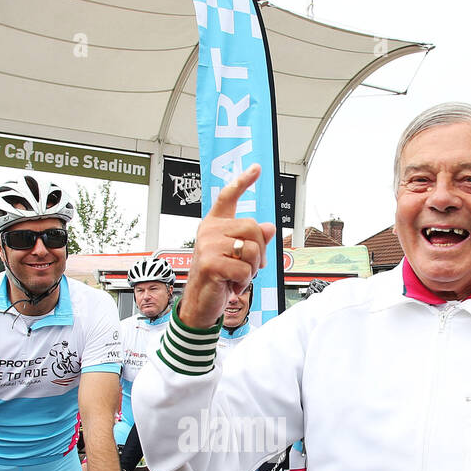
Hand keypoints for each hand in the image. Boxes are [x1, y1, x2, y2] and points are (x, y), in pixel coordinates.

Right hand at [178, 165, 276, 329]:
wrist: (200, 302)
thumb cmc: (219, 278)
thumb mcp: (239, 257)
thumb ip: (253, 240)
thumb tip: (269, 227)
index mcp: (215, 224)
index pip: (229, 196)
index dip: (243, 182)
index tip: (256, 168)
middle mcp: (209, 230)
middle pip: (253, 228)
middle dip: (260, 252)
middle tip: (250, 268)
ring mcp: (208, 245)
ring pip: (251, 249)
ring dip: (252, 269)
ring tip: (238, 277)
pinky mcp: (210, 263)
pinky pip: (244, 269)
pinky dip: (244, 282)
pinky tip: (232, 286)